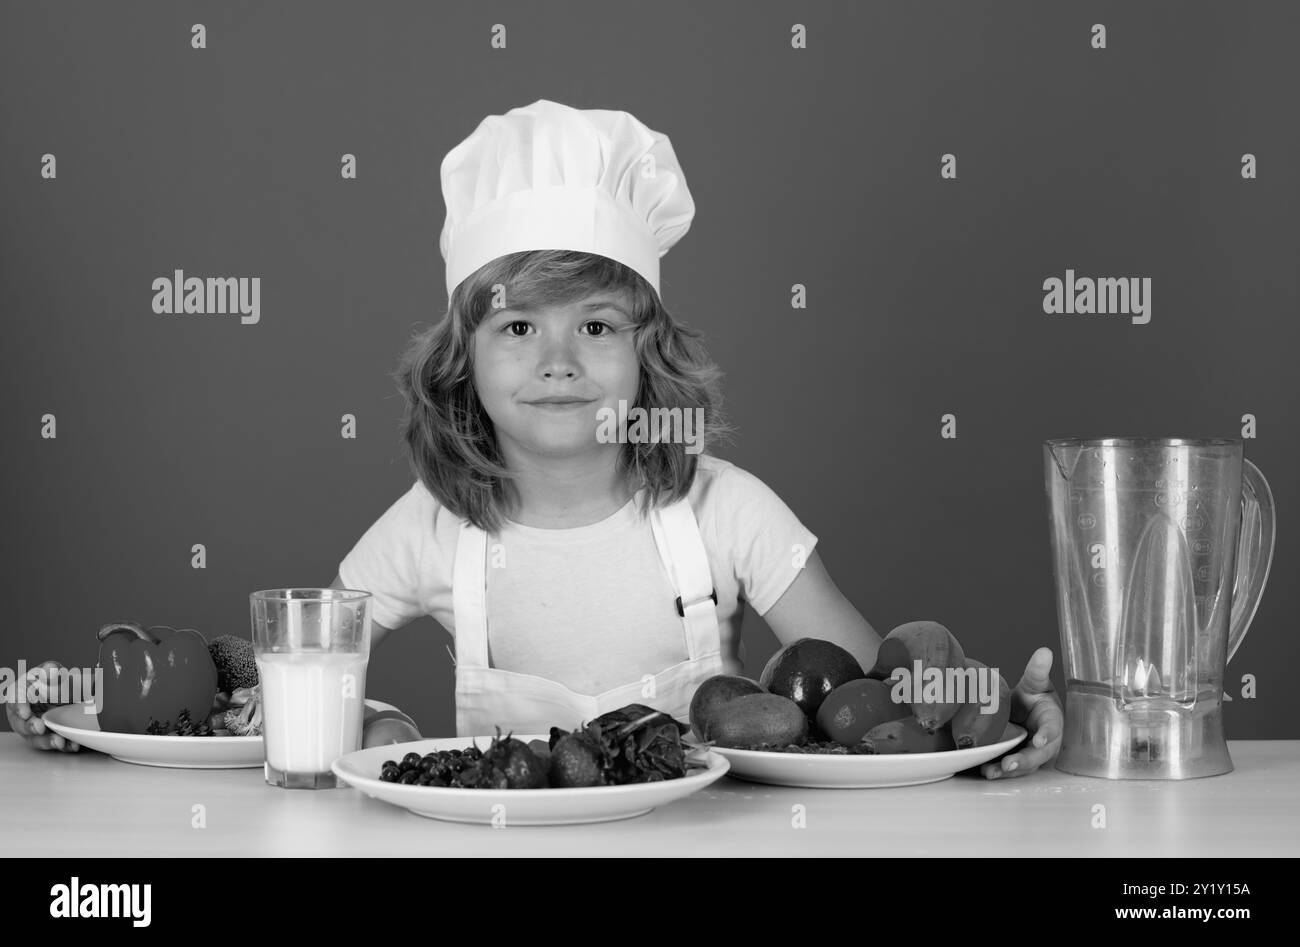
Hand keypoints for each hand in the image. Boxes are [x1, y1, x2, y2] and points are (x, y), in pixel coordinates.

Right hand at [2, 660, 80, 751]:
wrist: (67, 692)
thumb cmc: (52, 681)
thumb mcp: (52, 672)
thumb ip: (51, 670)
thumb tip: (51, 669)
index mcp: (20, 694)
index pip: (15, 700)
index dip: (19, 707)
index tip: (24, 712)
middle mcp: (23, 714)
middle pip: (22, 724)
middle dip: (30, 727)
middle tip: (39, 728)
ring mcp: (34, 727)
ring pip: (36, 738)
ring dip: (47, 741)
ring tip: (58, 741)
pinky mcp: (47, 736)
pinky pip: (54, 743)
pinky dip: (63, 746)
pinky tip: (72, 745)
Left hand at [979, 647, 1060, 778]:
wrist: (1022, 711)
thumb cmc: (1034, 698)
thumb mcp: (1036, 683)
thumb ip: (1038, 671)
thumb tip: (1043, 651)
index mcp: (1051, 722)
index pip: (1052, 729)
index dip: (1046, 736)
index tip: (1038, 740)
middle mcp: (1044, 742)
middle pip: (1037, 755)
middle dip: (1024, 761)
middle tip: (1009, 764)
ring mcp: (1030, 754)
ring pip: (1023, 767)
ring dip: (1008, 771)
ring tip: (991, 772)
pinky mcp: (1016, 760)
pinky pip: (1009, 769)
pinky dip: (997, 771)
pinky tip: (983, 771)